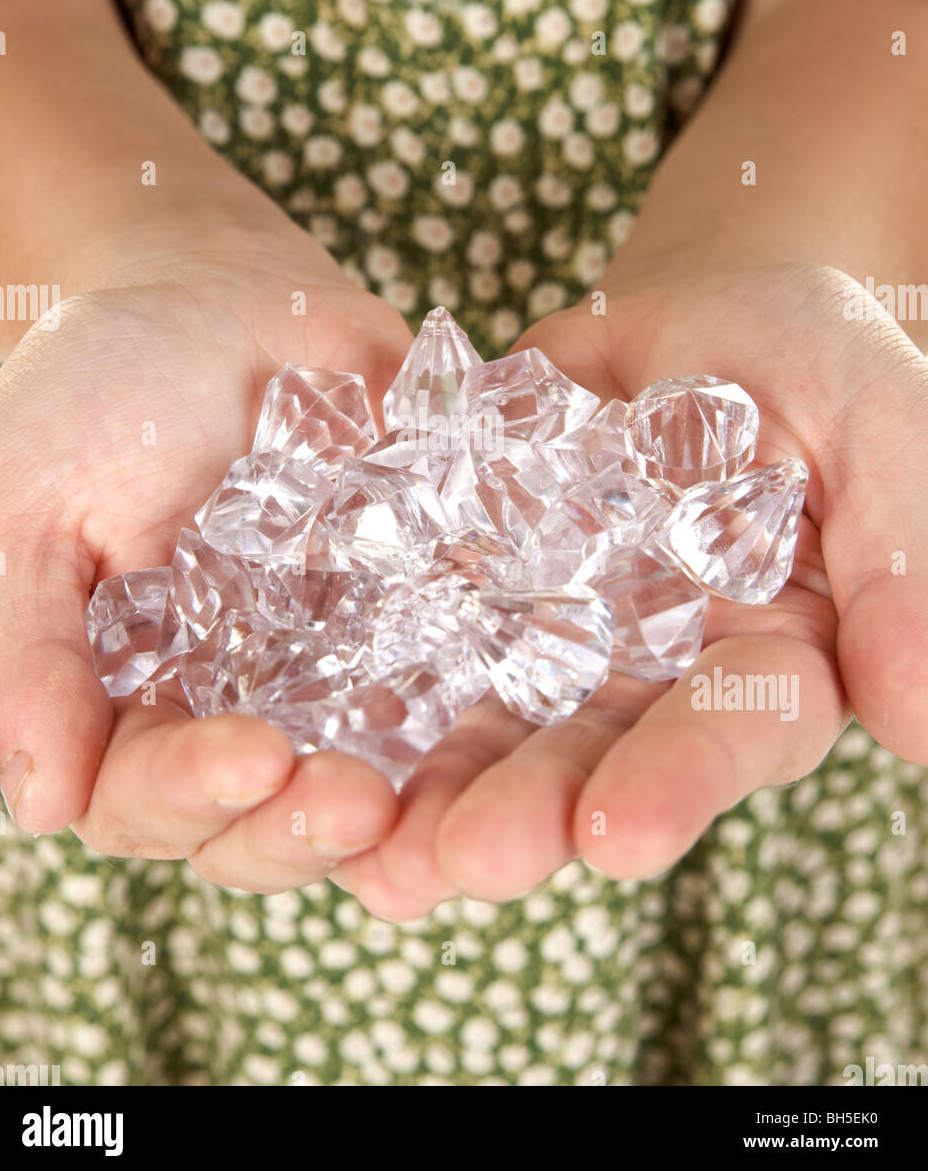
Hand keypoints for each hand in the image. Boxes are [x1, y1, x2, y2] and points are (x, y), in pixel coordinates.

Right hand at [0, 228, 411, 890]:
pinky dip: (475, 707)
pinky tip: (502, 696)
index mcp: (123, 703)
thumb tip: (44, 804)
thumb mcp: (22, 500)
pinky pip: (451, 684)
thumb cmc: (97, 393)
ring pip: (359, 782)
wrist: (213, 296)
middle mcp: (231, 710)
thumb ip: (21, 647)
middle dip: (300, 827)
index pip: (144, 799)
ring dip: (392, 802)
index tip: (249, 759)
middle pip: (259, 824)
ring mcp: (331, 673)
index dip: (188, 796)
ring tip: (415, 783)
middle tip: (354, 800)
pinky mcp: (414, 619)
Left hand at [331, 264, 927, 918]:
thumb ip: (904, 556)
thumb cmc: (811, 359)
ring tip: (370, 846)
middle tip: (467, 857)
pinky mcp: (466, 595)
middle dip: (531, 810)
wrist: (696, 312)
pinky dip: (363, 693)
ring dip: (431, 790)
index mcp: (767, 663)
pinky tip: (304, 741)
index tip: (617, 833)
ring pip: (490, 731)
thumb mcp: (879, 424)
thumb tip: (919, 720)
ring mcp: (551, 644)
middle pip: (594, 759)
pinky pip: (409, 645)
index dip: (680, 783)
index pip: (734, 735)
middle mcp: (652, 681)